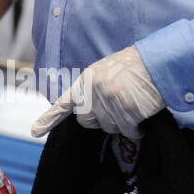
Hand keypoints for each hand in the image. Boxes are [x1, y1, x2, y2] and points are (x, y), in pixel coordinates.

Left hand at [30, 45, 165, 140]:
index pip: (64, 102)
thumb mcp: (106, 70)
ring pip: (108, 127)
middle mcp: (93, 89)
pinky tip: (142, 117)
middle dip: (100, 120)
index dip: (49, 119)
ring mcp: (109, 99)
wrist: (158, 62)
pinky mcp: (126, 109)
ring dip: (122, 124)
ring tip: (133, 106)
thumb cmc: (135, 67)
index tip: (34, 131)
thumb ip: (93, 88)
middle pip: (87, 121)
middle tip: (117, 109)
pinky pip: (128, 131)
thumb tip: (87, 109)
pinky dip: (136, 129)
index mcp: (86, 79)